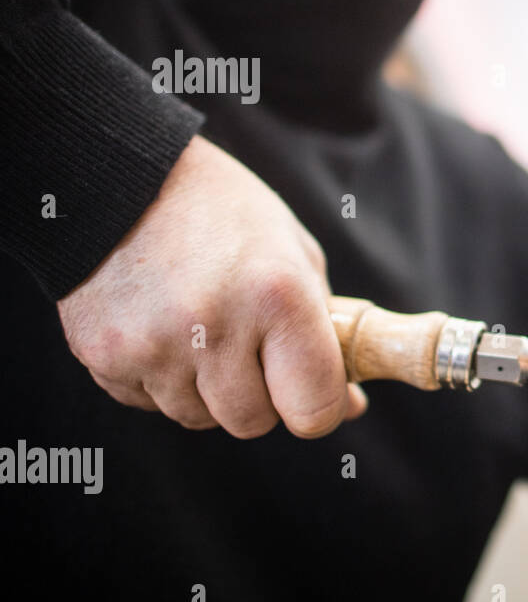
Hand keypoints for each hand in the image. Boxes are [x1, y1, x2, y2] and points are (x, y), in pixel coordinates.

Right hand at [57, 136, 366, 437]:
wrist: (123, 178)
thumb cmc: (226, 215)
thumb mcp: (295, 253)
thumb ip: (327, 334)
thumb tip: (348, 406)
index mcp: (278, 297)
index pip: (313, 410)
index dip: (320, 408)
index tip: (314, 392)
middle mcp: (215, 327)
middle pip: (252, 423)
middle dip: (261, 397)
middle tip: (251, 348)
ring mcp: (153, 346)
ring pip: (199, 418)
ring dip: (208, 389)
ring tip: (202, 327)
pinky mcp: (105, 357)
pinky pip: (149, 403)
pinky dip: (162, 379)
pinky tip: (162, 327)